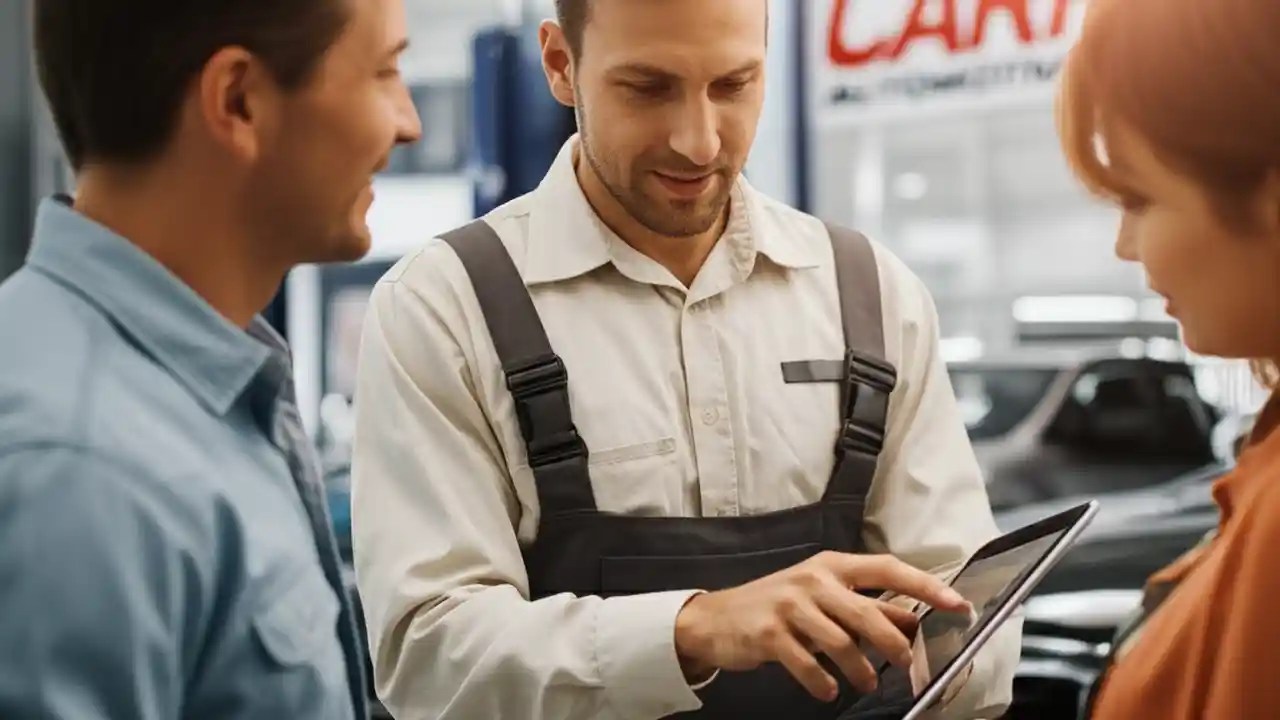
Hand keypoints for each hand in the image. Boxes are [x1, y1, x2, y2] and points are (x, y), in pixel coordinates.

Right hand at [673, 552, 970, 701]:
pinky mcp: (768, 633)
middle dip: (894, 644)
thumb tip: (912, 619)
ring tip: (866, 684)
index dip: (925, 585)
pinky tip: (828, 690)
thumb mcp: (822, 598)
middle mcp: (812, 579)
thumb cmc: (777, 607)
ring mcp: (788, 605)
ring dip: (860, 670)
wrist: (715, 619)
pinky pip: (806, 662)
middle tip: (906, 665)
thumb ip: (865, 607)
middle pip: (867, 612)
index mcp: (831, 565)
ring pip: (840, 641)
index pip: (887, 569)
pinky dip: (822, 681)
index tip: (958, 604)